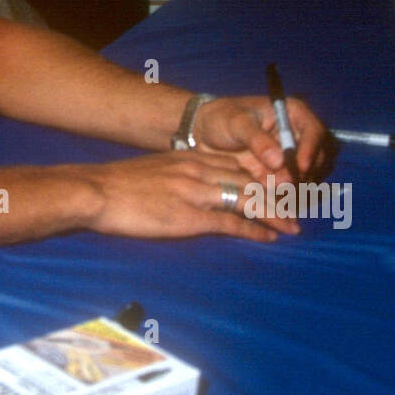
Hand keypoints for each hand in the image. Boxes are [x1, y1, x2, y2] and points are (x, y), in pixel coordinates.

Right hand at [83, 149, 299, 241]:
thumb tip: (189, 191)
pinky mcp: (190, 215)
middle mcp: (199, 169)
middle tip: (299, 205)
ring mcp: (196, 191)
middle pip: (250, 178)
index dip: (263, 175)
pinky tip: (270, 237)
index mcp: (189, 157)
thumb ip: (177, 177)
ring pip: (248, 197)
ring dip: (275, 212)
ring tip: (293, 225)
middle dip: (278, 192)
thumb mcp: (154, 171)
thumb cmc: (118, 185)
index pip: (237, 162)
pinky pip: (231, 221)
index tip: (280, 186)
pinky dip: (254, 229)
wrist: (96, 191)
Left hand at [192, 95, 329, 184]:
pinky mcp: (279, 176)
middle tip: (284, 185)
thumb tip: (279, 161)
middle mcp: (296, 137)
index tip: (302, 167)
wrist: (203, 134)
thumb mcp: (237, 123)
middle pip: (316, 158)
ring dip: (294, 188)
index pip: (314, 131)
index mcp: (292, 114)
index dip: (311, 149)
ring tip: (274, 194)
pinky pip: (289, 190)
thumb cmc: (221, 118)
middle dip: (303, 174)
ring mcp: (289, 158)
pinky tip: (272, 203)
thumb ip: (257, 140)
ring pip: (305, 177)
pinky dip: (284, 197)